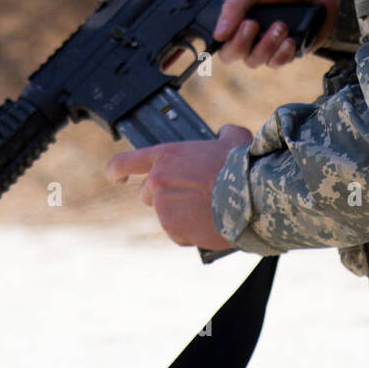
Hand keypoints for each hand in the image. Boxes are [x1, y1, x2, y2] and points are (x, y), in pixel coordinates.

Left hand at [105, 124, 253, 248]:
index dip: (116, 170)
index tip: (116, 177)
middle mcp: (158, 182)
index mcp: (166, 156)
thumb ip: (222, 133)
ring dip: (180, 214)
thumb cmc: (243, 164)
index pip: (125, 162)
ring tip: (208, 209)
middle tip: (191, 195)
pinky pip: (178, 234)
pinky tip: (209, 223)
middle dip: (164, 195)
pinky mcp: (174, 230)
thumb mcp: (233, 137)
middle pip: (148, 193)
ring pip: (165, 215)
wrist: (252, 196)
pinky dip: (190, 232)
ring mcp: (164, 208)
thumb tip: (223, 133)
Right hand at [213, 0, 339, 67]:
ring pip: (253, 60)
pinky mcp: (286, 52)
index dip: (219, 39)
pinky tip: (291, 40)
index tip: (231, 30)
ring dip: (266, 45)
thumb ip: (234, 4)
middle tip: (253, 25)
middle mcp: (249, 30)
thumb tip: (218, 33)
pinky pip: (275, 63)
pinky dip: (281, 53)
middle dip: (241, 43)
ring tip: (281, 26)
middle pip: (230, 54)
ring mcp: (267, 42)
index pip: (217, 34)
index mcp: (237, 11)